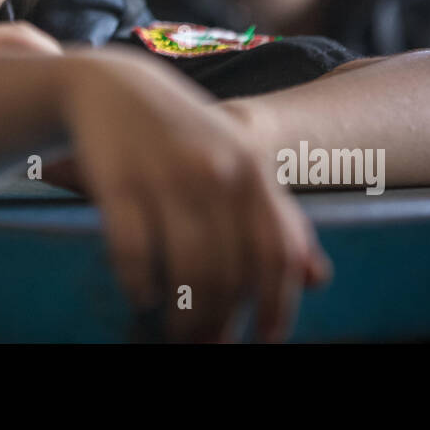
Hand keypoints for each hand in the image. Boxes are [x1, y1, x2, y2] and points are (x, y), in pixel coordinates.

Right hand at [59, 47, 330, 342]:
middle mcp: (215, 171)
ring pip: (187, 270)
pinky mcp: (118, 181)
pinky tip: (141, 294)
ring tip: (176, 331)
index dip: (279, 305)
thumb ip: (274, 215)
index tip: (267, 339)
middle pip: (230, 271)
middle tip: (208, 344)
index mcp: (252, 167)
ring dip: (183, 315)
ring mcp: (166, 175)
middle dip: (221, 321)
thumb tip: (318, 278)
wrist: (111, 85)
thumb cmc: (181, 133)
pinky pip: (134, 251)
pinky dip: (139, 283)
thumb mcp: (236, 160)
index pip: (278, 252)